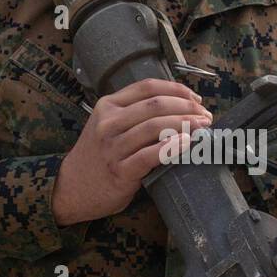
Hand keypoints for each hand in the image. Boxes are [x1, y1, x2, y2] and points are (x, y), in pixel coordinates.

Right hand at [52, 78, 212, 224]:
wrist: (72, 189)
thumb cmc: (97, 156)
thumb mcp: (107, 125)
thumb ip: (133, 113)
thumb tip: (177, 106)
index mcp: (108, 106)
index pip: (148, 87)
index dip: (176, 89)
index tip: (195, 98)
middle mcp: (109, 123)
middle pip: (155, 105)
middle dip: (187, 107)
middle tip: (205, 115)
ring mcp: (113, 147)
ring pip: (155, 127)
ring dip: (185, 124)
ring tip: (202, 127)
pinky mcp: (119, 171)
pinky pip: (150, 155)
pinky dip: (172, 147)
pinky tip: (187, 144)